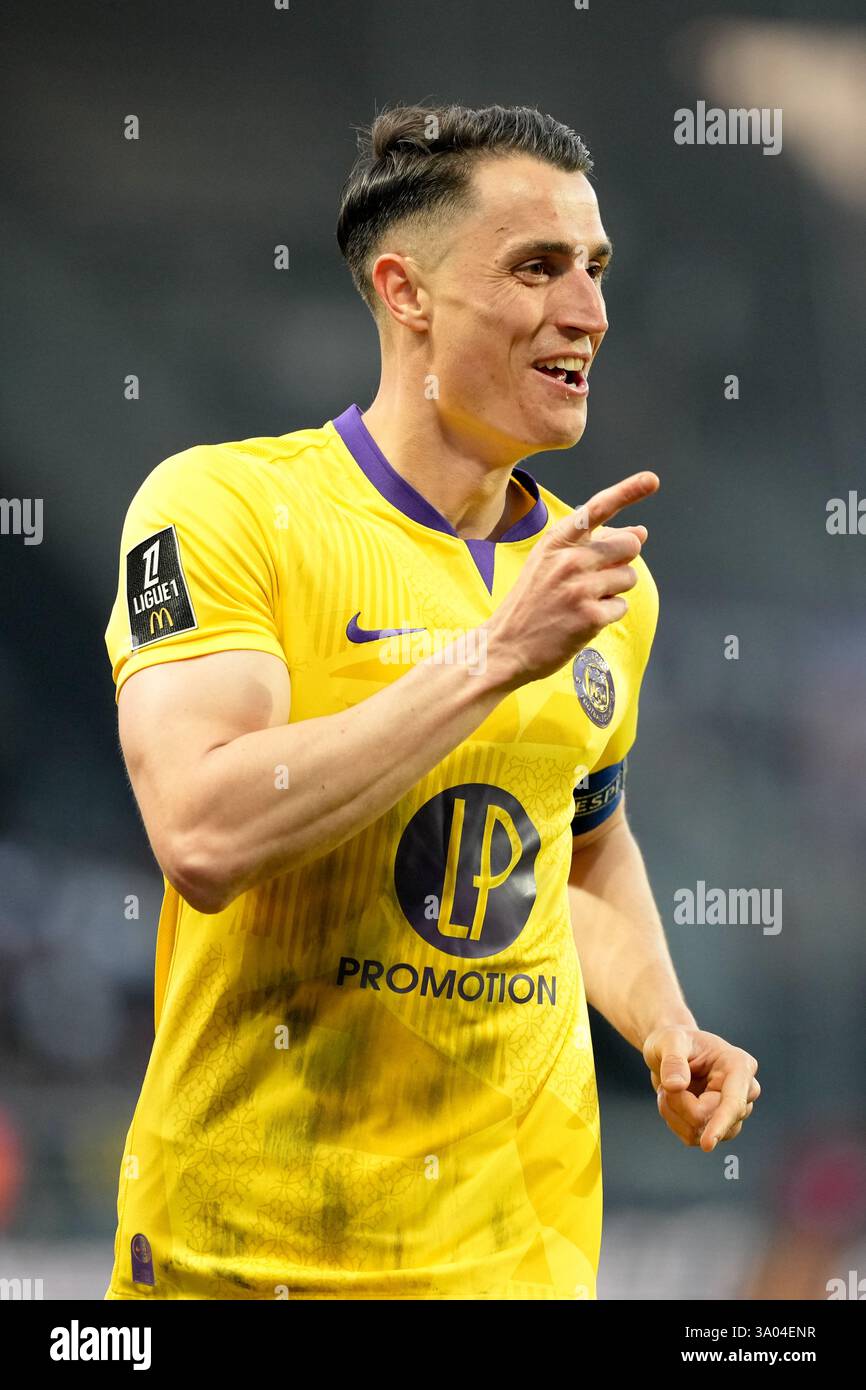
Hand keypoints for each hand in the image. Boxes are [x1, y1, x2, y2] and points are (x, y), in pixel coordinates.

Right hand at [483, 470, 659, 690]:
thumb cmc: (531, 603)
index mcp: (556, 542)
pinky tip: (583, 620)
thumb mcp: (549, 564)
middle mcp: (569, 560)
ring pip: (629, 577)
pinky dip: (608, 615)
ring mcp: (580, 588)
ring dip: (615, 590)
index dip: (628, 491)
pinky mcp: (591, 617)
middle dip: (622, 560)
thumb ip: (593, 545)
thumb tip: (641, 532)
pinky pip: (622, 607)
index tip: (652, 479)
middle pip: (628, 545)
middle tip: (597, 579)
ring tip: (584, 601)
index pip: (598, 508)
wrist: (505, 646)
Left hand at [642, 1026, 760, 1151]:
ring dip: (674, 1113)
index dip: (721, 1123)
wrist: (672, 1052)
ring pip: (700, 1132)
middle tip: (666, 1082)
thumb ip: (673, 1059)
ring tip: (669, 1088)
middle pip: (709, 1118)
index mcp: (739, 1066)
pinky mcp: (719, 1126)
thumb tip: (676, 1085)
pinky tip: (673, 1100)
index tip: (707, 1144)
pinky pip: (693, 1137)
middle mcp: (744, 1092)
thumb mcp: (669, 1040)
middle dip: (678, 1104)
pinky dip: (674, 1120)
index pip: (733, 1102)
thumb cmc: (675, 1041)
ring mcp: (733, 1112)